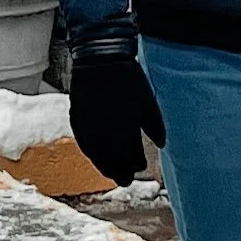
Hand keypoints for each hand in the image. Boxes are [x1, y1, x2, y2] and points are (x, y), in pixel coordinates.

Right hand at [68, 48, 166, 184]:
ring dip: (105, 167)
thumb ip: (155, 125)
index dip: (136, 165)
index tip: (141, 166)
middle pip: (114, 162)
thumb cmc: (129, 79)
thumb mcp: (148, 101)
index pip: (131, 157)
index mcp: (127, 130)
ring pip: (98, 157)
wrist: (100, 61)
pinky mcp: (78, 122)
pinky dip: (93, 154)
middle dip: (121, 172)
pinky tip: (97, 157)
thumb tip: (162, 144)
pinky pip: (85, 145)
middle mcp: (107, 134)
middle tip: (126, 179)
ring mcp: (90, 129)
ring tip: (112, 174)